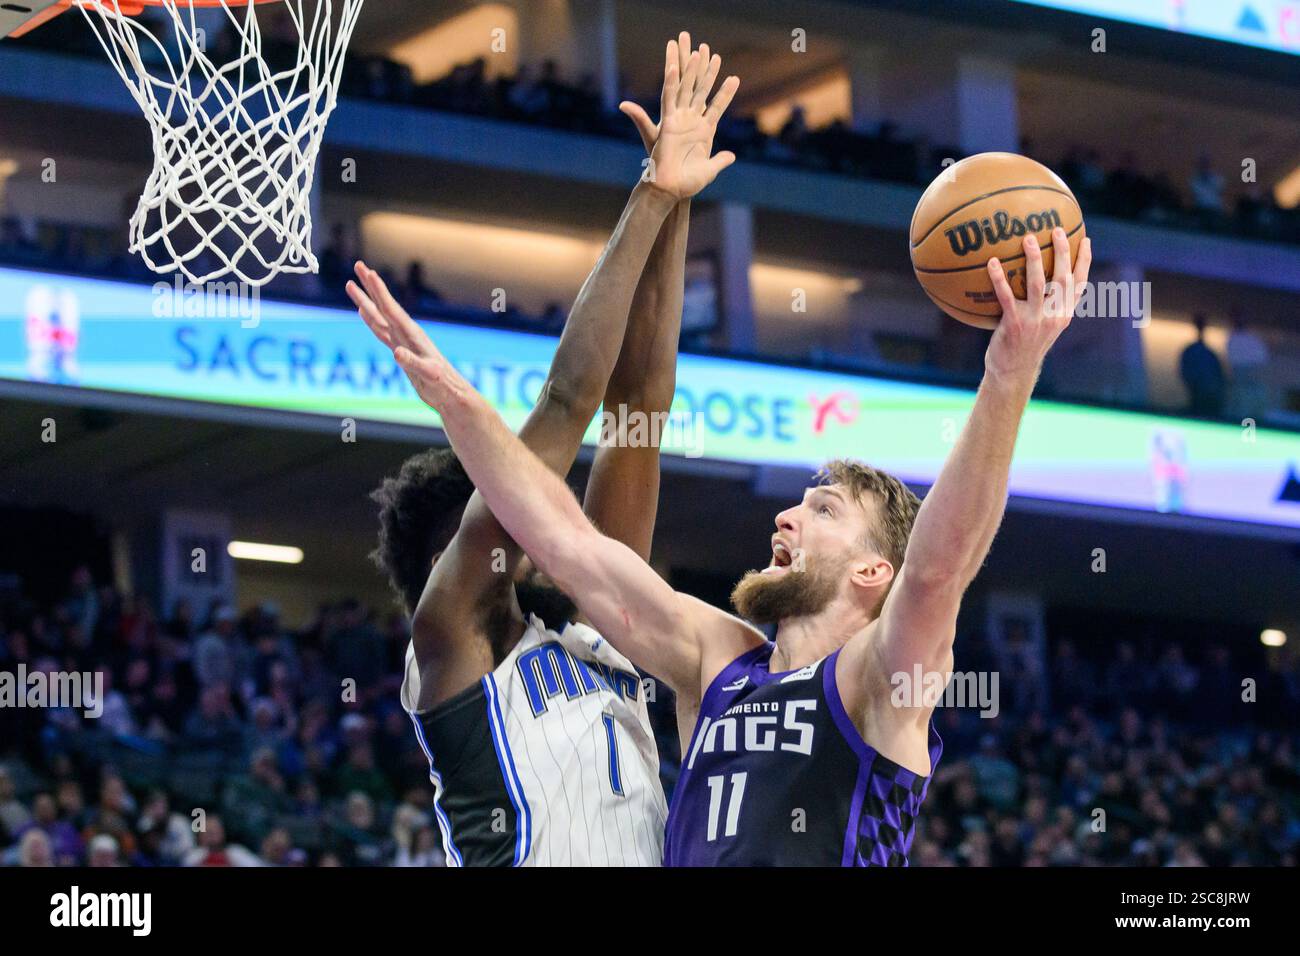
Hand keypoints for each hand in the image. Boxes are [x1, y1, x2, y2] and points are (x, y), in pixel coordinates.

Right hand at [345, 261, 454, 409]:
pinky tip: (362, 311)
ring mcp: (402, 341)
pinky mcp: (401, 350)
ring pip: (379, 316)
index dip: (380, 292)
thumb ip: (414, 364)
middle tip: (358, 265)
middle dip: (370, 286)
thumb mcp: (429, 376)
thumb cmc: (444, 386)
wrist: (451, 395)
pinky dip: (370, 319)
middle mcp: (406, 334)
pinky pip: (381, 330)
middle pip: (384, 305)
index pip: (392, 309)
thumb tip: (397, 352)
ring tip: (351, 284)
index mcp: (412, 336)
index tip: (369, 272)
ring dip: (365, 300)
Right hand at [625, 32, 738, 198]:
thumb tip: (731, 156)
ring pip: (686, 91)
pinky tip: (672, 67)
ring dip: (692, 72)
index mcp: (704, 132)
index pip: (717, 107)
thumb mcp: (709, 170)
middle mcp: (692, 123)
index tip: (735, 78)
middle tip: (714, 55)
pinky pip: (668, 100)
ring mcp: (679, 121)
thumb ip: (719, 161)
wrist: (670, 189)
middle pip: (702, 92)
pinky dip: (669, 84)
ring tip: (698, 53)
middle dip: (709, 74)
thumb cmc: (688, 183)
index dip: (726, 94)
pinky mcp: (666, 123)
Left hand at [984, 229, 1092, 385]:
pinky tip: (991, 263)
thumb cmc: (1025, 345)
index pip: (1080, 284)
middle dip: (1062, 252)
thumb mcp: (1044, 326)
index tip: (1086, 240)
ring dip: (1033, 259)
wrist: (1012, 372)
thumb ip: (1048, 305)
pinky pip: (1006, 296)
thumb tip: (1043, 278)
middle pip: (1062, 278)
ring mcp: (1035, 320)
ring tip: (1028, 238)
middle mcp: (1054, 316)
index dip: (1084, 261)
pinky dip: (999, 278)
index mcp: (1064, 314)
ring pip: (1037, 283)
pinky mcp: (1015, 324)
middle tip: (1056, 229)